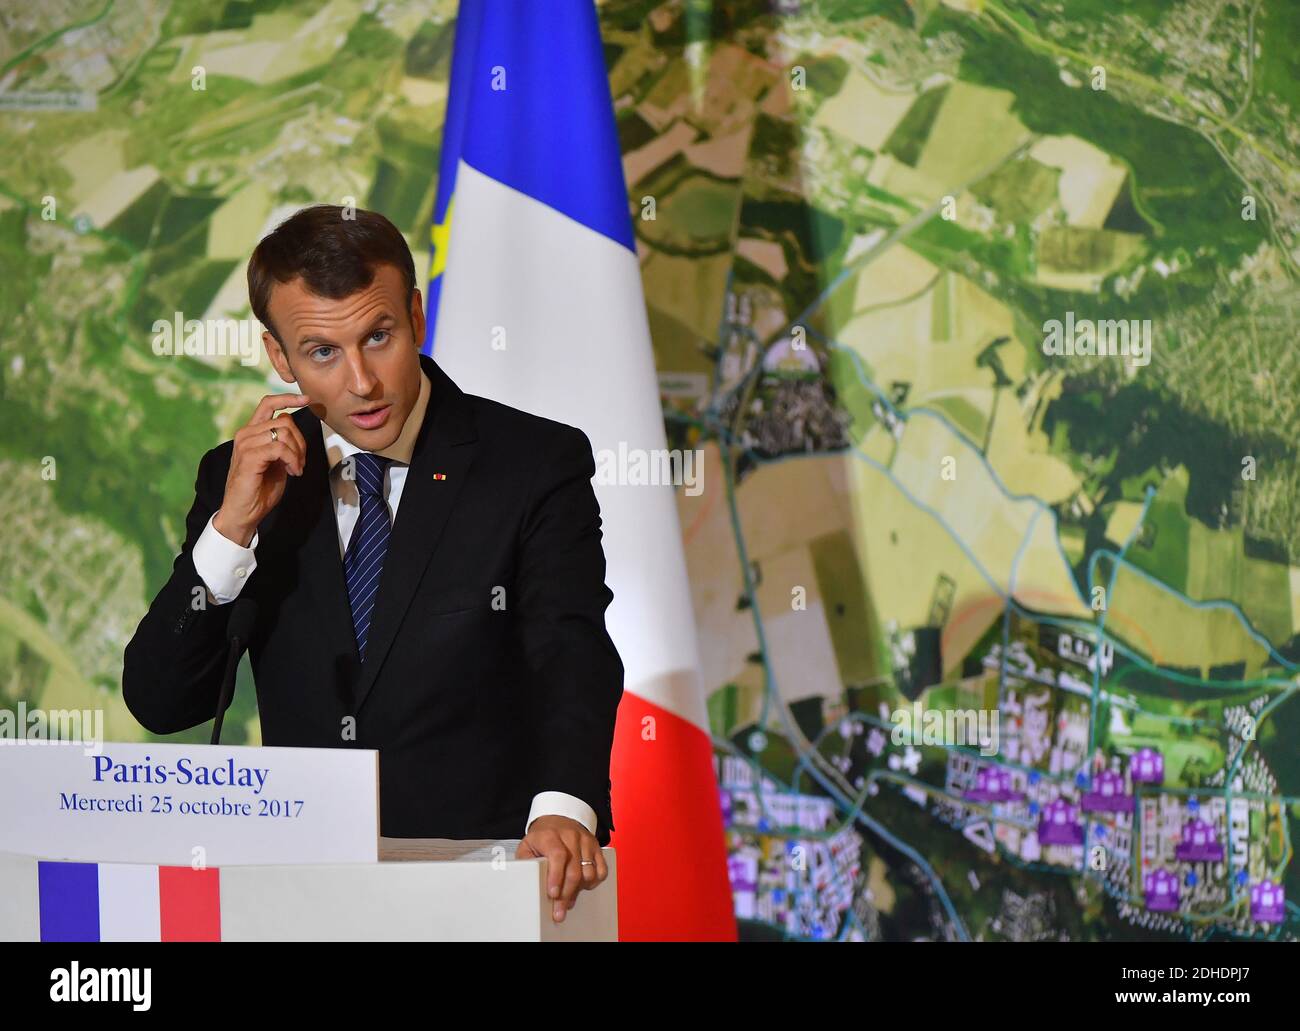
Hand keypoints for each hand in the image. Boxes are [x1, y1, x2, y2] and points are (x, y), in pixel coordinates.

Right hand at [213, 393, 309, 546]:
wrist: (243, 513)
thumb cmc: (259, 489)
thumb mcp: (276, 462)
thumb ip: (283, 444)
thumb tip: (296, 433)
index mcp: (251, 432)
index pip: (268, 404)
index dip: (288, 398)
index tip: (306, 399)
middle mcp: (246, 434)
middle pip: (285, 421)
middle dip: (301, 442)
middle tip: (300, 463)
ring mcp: (245, 444)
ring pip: (284, 433)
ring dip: (298, 453)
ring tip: (295, 469)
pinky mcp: (249, 457)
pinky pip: (280, 448)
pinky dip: (292, 460)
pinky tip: (292, 472)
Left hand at [516, 815, 607, 923]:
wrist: (558, 819)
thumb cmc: (542, 837)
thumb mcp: (527, 846)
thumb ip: (527, 864)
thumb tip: (528, 884)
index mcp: (551, 836)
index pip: (557, 855)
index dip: (556, 876)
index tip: (553, 894)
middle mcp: (571, 836)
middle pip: (574, 869)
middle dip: (566, 894)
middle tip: (559, 911)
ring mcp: (586, 841)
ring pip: (588, 872)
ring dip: (579, 890)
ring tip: (569, 896)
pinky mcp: (597, 847)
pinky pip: (601, 870)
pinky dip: (593, 882)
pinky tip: (582, 885)